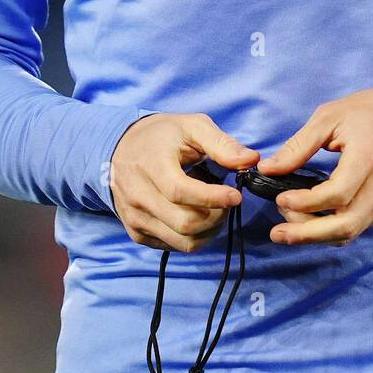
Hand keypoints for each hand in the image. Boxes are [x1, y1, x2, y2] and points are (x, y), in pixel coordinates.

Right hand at [109, 112, 258, 251]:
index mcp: (151, 164)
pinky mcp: (137, 232)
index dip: (213, 198)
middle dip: (216, 216)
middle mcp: (138, 195)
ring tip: (217, 210)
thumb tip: (251, 160)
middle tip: (228, 201)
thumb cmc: (162, 135)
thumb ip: (222, 144)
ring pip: (182, 241)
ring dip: (209, 230)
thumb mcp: (193, 126)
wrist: (121, 147)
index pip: (181, 192)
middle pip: (184, 223)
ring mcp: (135, 217)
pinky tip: (199, 216)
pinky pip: (173, 246)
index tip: (236, 195)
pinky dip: (195, 237)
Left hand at [257, 72, 372, 246]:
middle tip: (277, 232)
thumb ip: (300, 145)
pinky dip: (333, 230)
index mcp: (368, 158)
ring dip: (317, 236)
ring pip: (352, 231)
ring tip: (288, 228)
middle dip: (307, 235)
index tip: (280, 198)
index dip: (305, 203)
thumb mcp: (333, 115)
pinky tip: (312, 221)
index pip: (337, 195)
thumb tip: (268, 168)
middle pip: (345, 226)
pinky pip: (359, 226)